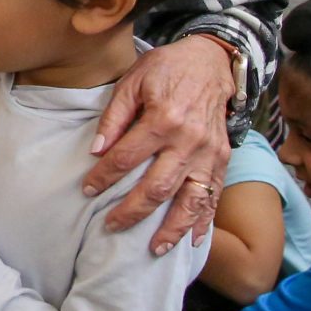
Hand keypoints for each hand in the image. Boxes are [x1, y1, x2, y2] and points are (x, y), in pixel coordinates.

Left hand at [86, 34, 235, 254]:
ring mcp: (209, 153)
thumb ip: (114, 117)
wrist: (212, 62)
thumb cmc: (167, 69)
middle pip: (157, 186)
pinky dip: (204, 221)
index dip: (104, 176)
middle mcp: (189, 141)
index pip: (126, 157)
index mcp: (164, 119)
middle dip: (132, 211)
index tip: (87, 189)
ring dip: (172, 228)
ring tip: (154, 249)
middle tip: (111, 226)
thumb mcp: (133, 81)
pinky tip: (194, 242)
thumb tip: (95, 150)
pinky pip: (214, 196)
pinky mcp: (223, 159)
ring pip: (190, 199)